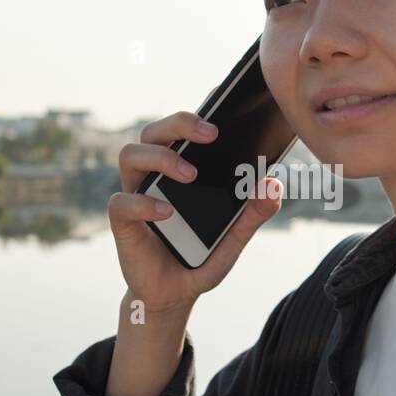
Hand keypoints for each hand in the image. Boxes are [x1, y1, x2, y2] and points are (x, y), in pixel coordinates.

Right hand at [108, 110, 282, 314]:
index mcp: (179, 170)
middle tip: (211, 133)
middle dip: (180, 124)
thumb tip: (273, 184)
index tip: (219, 99)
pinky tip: (166, 212)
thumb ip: (252, 213)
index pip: (183, 131)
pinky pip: (122, 202)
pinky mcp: (123, 222)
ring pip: (131, 154)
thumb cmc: (199, 258)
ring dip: (162, 158)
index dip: (196, 111)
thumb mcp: (234, 238)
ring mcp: (136, 195)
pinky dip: (144, 203)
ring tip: (190, 175)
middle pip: (153, 131)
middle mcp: (155, 175)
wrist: (174, 296)